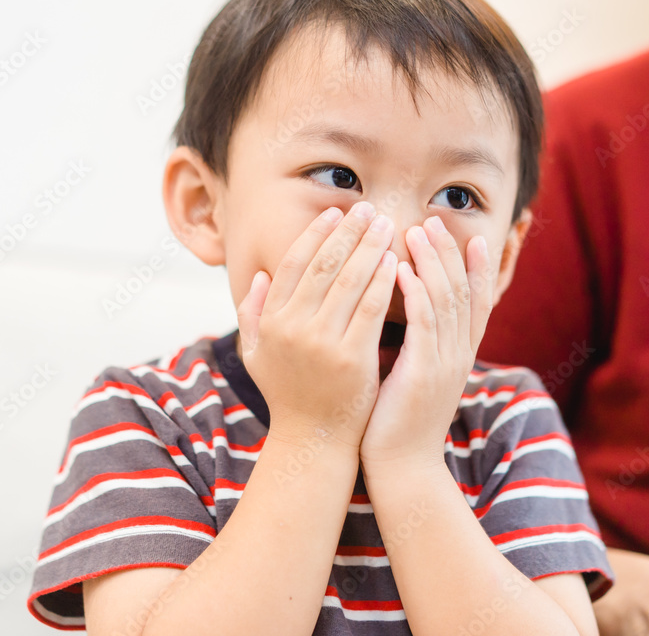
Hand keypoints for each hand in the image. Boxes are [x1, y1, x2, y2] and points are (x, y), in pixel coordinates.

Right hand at [236, 202, 395, 449]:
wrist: (314, 439)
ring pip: (349, 282)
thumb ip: (252, 314)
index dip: (315, 234)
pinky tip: (395, 263)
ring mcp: (322, 343)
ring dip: (370, 249)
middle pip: (323, 266)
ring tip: (386, 225)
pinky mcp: (353, 358)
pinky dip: (384, 282)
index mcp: (270, 322)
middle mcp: (292, 328)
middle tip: (368, 209)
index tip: (335, 213)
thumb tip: (261, 276)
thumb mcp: (256, 355)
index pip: (293, 265)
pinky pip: (371, 309)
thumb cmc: (287, 394)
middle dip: (348, 233)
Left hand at [360, 216, 493, 466]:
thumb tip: (404, 312)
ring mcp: (444, 365)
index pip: (475, 302)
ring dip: (432, 263)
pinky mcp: (423, 374)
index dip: (477, 267)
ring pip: (444, 301)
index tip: (471, 236)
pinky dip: (415, 294)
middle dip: (449, 253)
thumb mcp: (416, 376)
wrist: (400, 468)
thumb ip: (419, 345)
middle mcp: (458, 356)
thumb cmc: (398, 421)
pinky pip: (423, 325)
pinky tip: (400, 270)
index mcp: (458, 356)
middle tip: (435, 219)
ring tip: (416, 231)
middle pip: (461, 291)